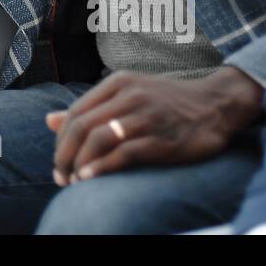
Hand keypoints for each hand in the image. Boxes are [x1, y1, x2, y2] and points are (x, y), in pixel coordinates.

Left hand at [45, 66, 261, 185]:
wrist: (216, 104)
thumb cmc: (167, 103)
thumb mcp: (127, 96)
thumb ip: (90, 108)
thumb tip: (49, 120)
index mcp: (118, 83)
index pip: (75, 112)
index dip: (61, 140)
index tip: (58, 161)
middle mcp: (129, 95)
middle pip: (81, 126)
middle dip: (64, 155)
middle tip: (59, 177)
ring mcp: (145, 116)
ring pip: (97, 138)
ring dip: (78, 163)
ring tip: (72, 181)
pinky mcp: (161, 138)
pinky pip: (123, 153)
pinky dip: (101, 167)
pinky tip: (89, 179)